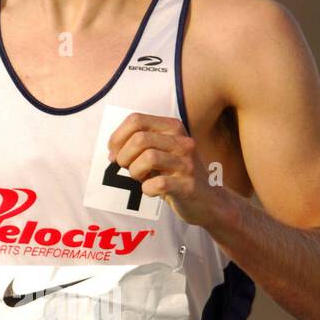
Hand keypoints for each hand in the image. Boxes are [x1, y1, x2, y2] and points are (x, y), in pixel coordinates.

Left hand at [107, 111, 219, 227]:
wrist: (207, 200)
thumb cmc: (176, 174)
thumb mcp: (161, 151)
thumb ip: (139, 144)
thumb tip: (112, 150)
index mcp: (173, 127)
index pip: (136, 119)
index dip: (118, 137)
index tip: (114, 153)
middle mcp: (182, 141)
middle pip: (140, 138)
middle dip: (124, 156)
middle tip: (126, 168)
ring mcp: (187, 163)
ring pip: (148, 158)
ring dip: (135, 171)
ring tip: (140, 178)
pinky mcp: (188, 185)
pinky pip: (158, 184)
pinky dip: (147, 189)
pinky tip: (151, 190)